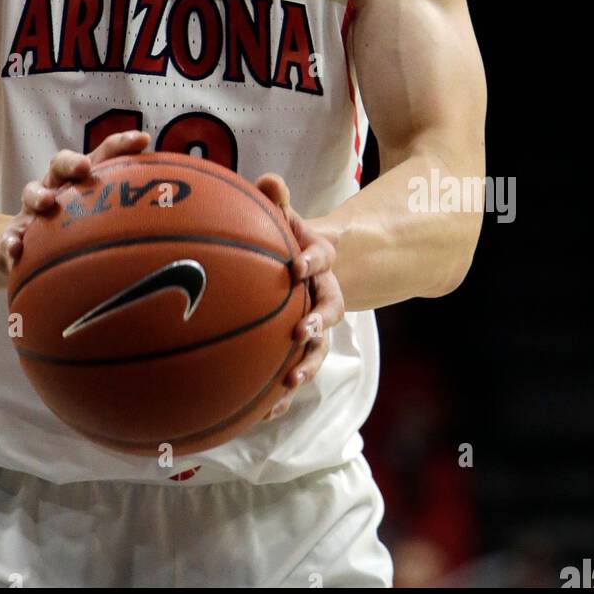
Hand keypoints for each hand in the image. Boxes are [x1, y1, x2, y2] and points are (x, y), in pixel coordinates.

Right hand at [1, 128, 151, 273]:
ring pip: (30, 192)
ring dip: (38, 195)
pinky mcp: (14, 236)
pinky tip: (17, 253)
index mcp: (84, 182)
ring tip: (46, 204)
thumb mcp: (105, 224)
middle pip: (61, 162)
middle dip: (72, 161)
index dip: (121, 144)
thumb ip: (139, 223)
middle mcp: (57, 188)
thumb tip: (190, 230)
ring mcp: (32, 211)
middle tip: (84, 169)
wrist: (24, 252)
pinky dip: (11, 243)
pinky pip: (9, 237)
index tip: (143, 139)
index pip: (104, 154)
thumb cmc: (76, 232)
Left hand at [255, 172, 343, 421]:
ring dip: (306, 364)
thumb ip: (279, 203)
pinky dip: (282, 392)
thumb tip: (269, 179)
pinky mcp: (302, 349)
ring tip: (290, 381)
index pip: (321, 258)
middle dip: (318, 322)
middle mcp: (324, 296)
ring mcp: (317, 326)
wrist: (312, 269)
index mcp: (319, 263)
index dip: (313, 259)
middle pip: (330, 310)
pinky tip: (264, 414)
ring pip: (318, 348)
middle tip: (303, 330)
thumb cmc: (290, 242)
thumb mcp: (287, 220)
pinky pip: (295, 370)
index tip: (297, 264)